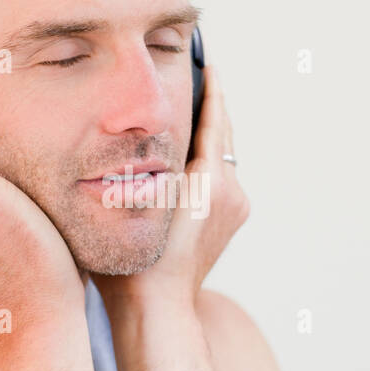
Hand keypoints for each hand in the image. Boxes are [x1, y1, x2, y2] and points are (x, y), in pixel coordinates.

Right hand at [91, 64, 249, 312]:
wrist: (157, 308)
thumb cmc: (133, 257)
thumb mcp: (133, 198)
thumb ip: (144, 161)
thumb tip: (146, 128)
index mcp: (211, 179)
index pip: (216, 120)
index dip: (211, 89)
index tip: (208, 63)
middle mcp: (231, 190)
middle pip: (223, 137)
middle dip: (210, 110)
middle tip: (196, 81)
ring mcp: (236, 208)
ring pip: (222, 161)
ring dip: (205, 142)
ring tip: (184, 121)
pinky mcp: (232, 221)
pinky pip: (221, 182)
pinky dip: (206, 168)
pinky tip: (185, 164)